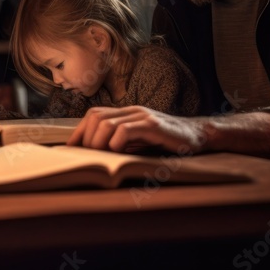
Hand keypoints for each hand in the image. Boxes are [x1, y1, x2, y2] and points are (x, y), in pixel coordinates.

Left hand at [66, 106, 207, 153]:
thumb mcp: (141, 142)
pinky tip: (119, 155)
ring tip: (102, 158)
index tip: (71, 150)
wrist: (198, 136)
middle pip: (96, 117)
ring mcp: (143, 116)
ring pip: (107, 123)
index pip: (94, 115)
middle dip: (87, 139)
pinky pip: (125, 130)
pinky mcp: (153, 125)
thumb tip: (96, 156)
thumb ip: (122, 143)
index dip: (80, 131)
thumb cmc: (169, 143)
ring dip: (98, 142)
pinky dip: (116, 143)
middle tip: (88, 158)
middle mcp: (132, 111)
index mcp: (127, 114)